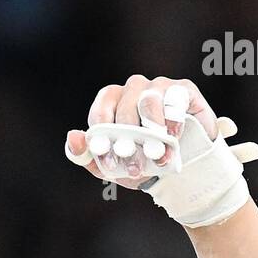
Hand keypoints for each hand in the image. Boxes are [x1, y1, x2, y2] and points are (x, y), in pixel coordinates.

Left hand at [65, 74, 217, 186]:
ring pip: (149, 101)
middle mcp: (133, 89)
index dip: (104, 138)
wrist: (178, 171)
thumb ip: (86, 155)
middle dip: (130, 142)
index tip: (111, 163)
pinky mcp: (183, 90)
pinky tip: (173, 136)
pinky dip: (173, 118)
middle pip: (125, 109)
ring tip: (156, 156)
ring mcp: (159, 86)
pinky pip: (176, 98)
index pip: (101, 112)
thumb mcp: (109, 167)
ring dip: (152, 132)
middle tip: (135, 167)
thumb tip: (73, 136)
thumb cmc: (139, 164)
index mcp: (111, 102)